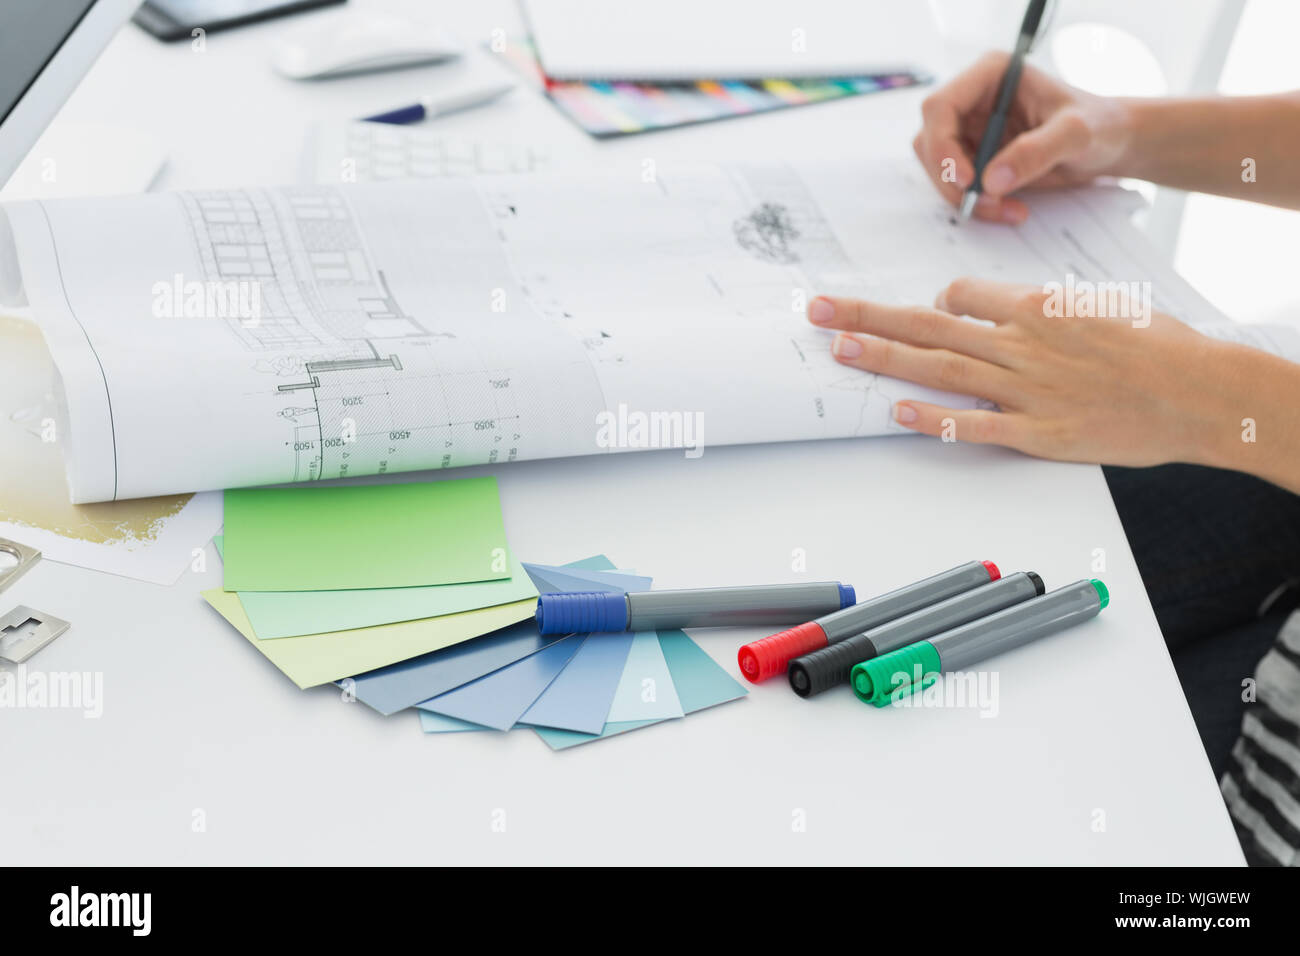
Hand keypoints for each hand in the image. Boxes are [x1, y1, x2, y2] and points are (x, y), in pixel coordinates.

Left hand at [808, 280, 1233, 467]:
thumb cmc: (1160, 346)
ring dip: (883, 357)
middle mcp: (1021, 341)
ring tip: (837, 348)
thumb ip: (1045, 307)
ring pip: (939, 367)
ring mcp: (1026, 387)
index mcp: (1037, 304)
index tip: (924, 312)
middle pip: (928, 322)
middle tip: (820, 309)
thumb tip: (1008, 306)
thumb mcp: (1101, 304)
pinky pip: (974, 424)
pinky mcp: (1038, 431)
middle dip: (868, 313)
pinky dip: (934, 420)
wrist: (1202, 391)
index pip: (960, 293)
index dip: (935, 303)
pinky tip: (898, 414)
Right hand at [912, 52, 1131, 223]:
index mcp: (990, 75)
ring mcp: (970, 130)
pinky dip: (977, 204)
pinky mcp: (974, 157)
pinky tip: (1008, 208)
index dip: (943, 145)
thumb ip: (1036, 152)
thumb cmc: (1099, 125)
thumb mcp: (1076, 134)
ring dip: (964, 197)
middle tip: (988, 202)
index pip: (940, 107)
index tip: (968, 179)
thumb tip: (992, 180)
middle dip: (954, 180)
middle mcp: (973, 100)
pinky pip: (956, 186)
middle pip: (931, 142)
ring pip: (939, 169)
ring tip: (1006, 208)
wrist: (1108, 145)